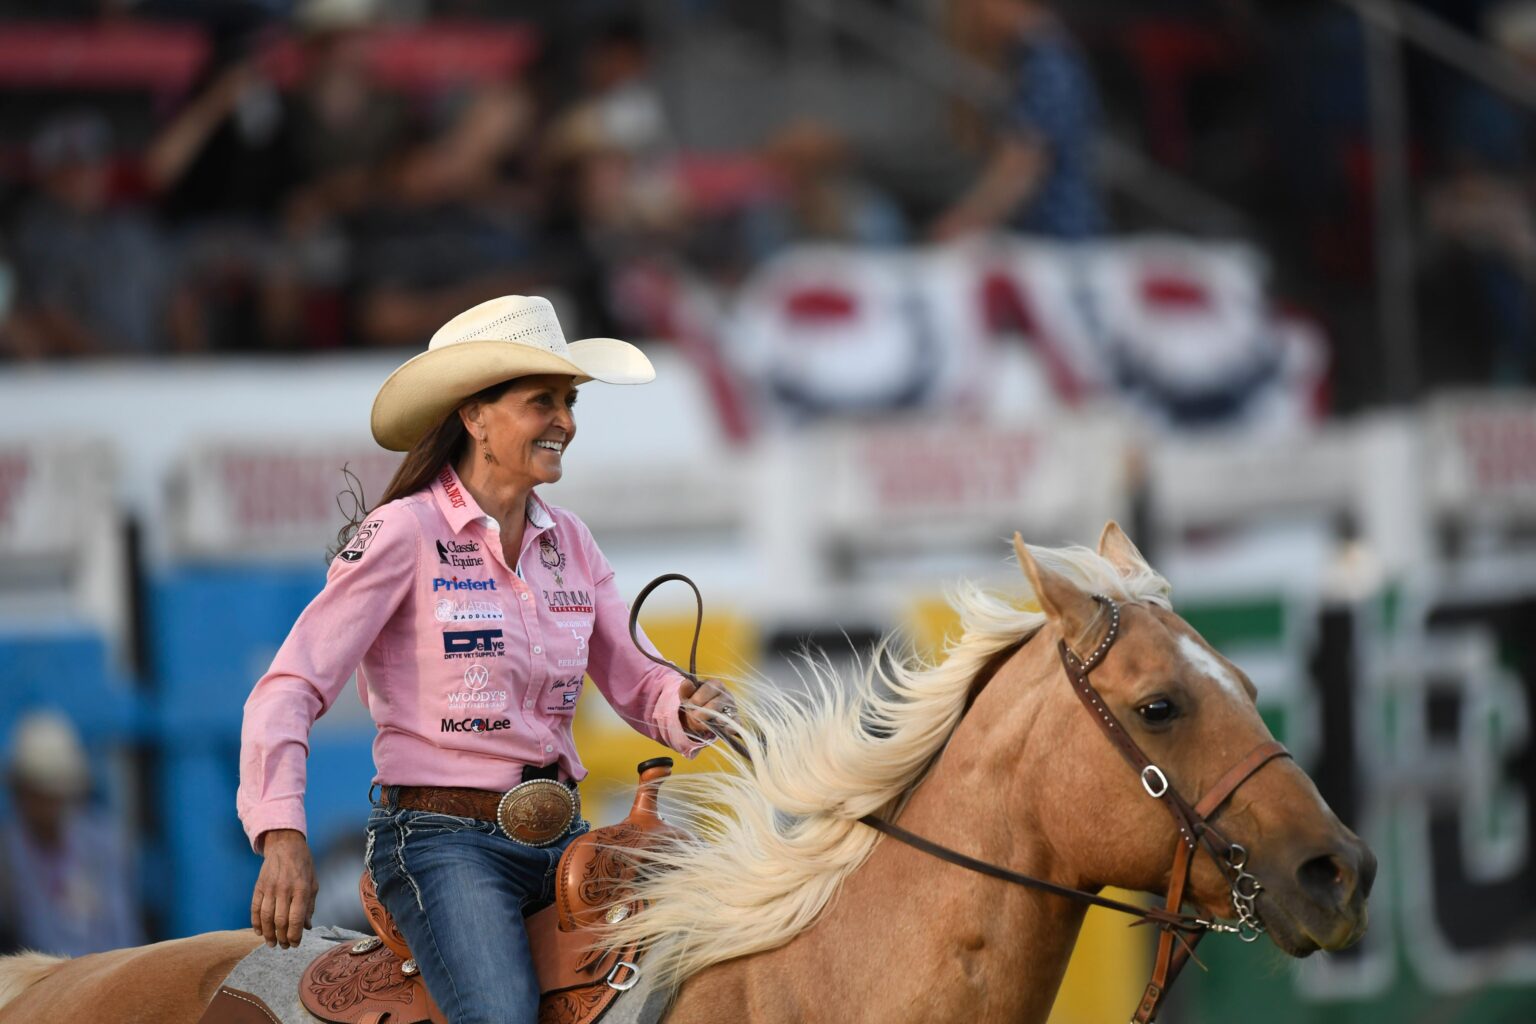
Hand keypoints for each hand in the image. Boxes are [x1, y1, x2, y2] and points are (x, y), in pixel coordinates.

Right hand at [251, 829, 316, 948]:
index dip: (295, 935)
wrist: (285, 846)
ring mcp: (270, 888)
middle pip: (280, 921)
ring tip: (272, 943)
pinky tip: (259, 932)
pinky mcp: (259, 887)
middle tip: (284, 946)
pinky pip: (255, 909)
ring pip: (266, 917)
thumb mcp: (313, 882)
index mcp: (302, 889)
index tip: (295, 944)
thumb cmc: (303, 866)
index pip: (296, 918)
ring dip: (268, 934)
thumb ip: (310, 906)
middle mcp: (285, 889)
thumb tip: (307, 927)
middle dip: (282, 938)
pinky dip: (256, 923)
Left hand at [677, 677, 737, 738]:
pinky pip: (736, 723)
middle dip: (701, 713)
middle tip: (694, 716)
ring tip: (705, 723)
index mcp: (715, 684)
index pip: (707, 690)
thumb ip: (686, 689)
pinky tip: (726, 729)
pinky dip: (731, 727)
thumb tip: (687, 682)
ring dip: (712, 721)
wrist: (703, 714)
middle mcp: (726, 694)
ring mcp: (732, 707)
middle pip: (714, 705)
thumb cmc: (696, 701)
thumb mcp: (688, 695)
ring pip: (723, 715)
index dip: (696, 700)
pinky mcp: (735, 719)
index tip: (689, 705)